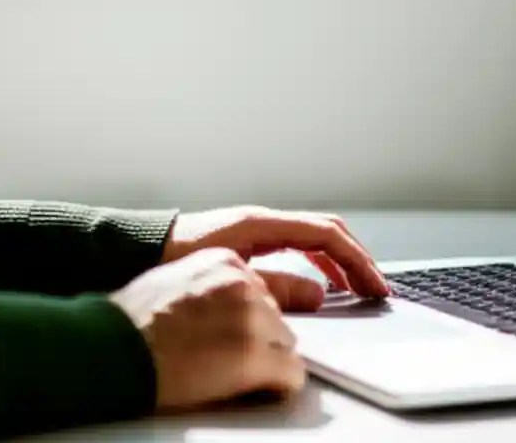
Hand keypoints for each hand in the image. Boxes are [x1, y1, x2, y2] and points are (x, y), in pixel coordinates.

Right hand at [110, 247, 306, 410]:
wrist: (112, 349)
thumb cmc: (128, 324)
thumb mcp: (173, 283)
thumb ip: (208, 289)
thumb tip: (223, 312)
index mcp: (224, 261)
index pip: (263, 290)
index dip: (250, 320)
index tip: (238, 336)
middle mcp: (244, 283)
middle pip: (277, 318)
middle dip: (260, 341)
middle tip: (229, 361)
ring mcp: (253, 317)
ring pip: (286, 345)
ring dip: (266, 363)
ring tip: (232, 376)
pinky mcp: (256, 354)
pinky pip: (291, 374)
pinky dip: (278, 387)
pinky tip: (256, 390)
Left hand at [163, 206, 388, 299]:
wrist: (139, 248)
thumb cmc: (175, 259)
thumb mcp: (230, 273)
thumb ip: (276, 285)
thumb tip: (319, 295)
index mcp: (263, 223)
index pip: (326, 234)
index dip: (356, 260)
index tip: (373, 284)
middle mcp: (265, 220)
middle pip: (327, 233)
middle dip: (356, 260)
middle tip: (376, 289)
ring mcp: (259, 228)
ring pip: (314, 240)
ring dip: (339, 262)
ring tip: (357, 289)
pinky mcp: (250, 240)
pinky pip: (297, 247)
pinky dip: (317, 263)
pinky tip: (322, 286)